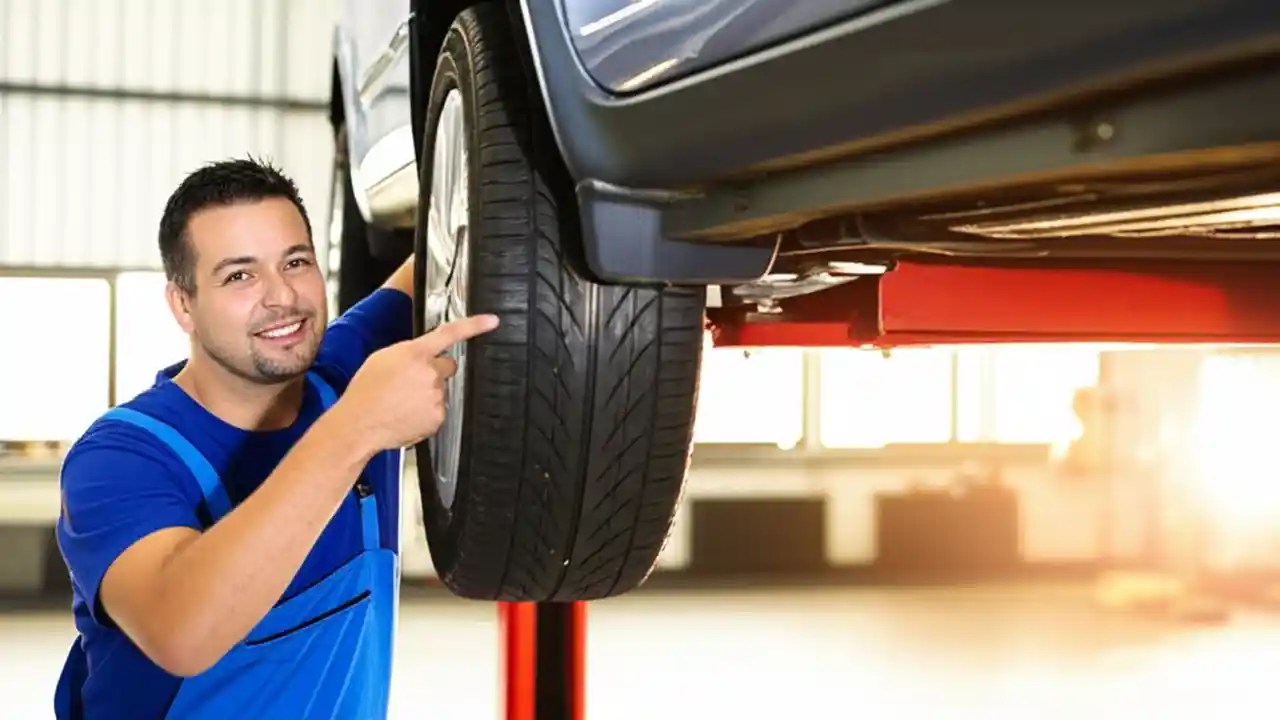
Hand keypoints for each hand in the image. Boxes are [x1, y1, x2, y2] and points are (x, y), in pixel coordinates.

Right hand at [338, 314, 499, 450]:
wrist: (359, 424)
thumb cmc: (365, 392)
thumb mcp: (382, 359)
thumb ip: (409, 353)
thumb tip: (422, 357)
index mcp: (415, 353)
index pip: (451, 333)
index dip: (475, 325)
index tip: (492, 321)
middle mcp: (429, 373)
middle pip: (447, 366)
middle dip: (436, 371)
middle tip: (412, 382)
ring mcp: (436, 396)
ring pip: (441, 390)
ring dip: (427, 394)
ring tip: (402, 401)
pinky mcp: (438, 417)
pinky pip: (438, 410)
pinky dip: (426, 413)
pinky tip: (407, 414)